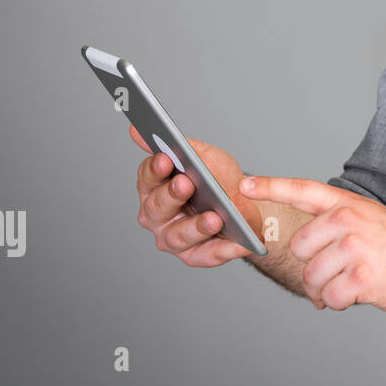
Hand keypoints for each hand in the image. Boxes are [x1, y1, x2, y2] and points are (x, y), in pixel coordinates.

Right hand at [130, 125, 261, 266]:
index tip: (165, 158)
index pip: (147, 178)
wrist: (247, 205)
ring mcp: (174, 238)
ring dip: (196, 226)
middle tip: (187, 183)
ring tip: (215, 217)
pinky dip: (224, 250)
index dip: (155, 169)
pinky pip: (207, 255)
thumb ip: (179, 146)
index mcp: (155, 189)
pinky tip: (238, 243)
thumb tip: (138, 129)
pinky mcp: (195, 255)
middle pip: (157, 208)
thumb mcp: (205, 157)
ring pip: (178, 236)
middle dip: (171, 195)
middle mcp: (157, 216)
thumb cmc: (219, 179)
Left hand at [238, 176, 385, 314]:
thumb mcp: (370, 219)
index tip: (244, 184)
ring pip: (311, 277)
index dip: (270, 186)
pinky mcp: (361, 276)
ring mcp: (355, 248)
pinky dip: (338, 303)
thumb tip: (302, 249)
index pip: (303, 190)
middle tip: (337, 271)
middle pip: (299, 249)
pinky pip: (329, 297)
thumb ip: (335, 224)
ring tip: (349, 284)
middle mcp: (349, 221)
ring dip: (324, 290)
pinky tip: (358, 294)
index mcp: (349, 205)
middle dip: (312, 267)